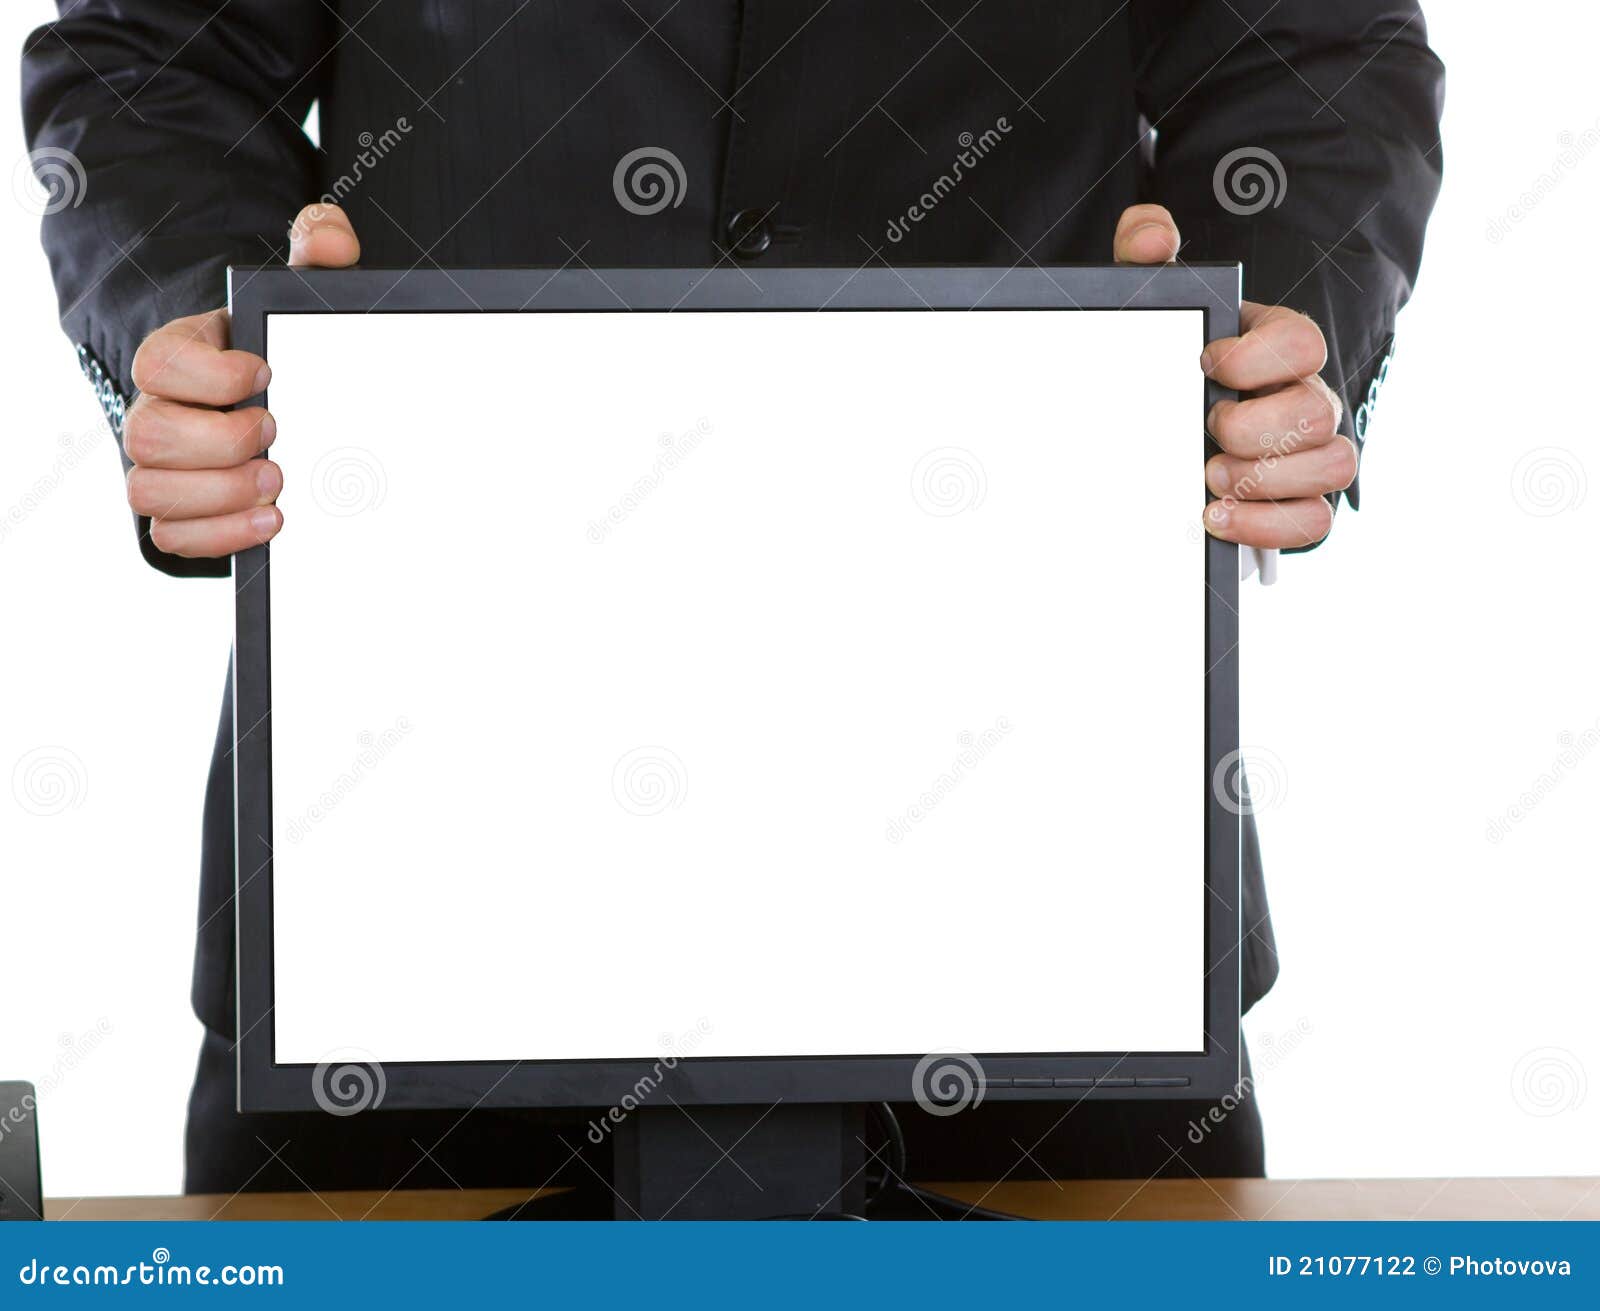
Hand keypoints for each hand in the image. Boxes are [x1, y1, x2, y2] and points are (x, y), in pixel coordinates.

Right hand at [123, 204, 360, 556]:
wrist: (283, 405)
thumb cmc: (283, 351)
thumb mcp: (302, 302)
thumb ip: (317, 261)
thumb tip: (329, 237)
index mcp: (180, 357)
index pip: (158, 362)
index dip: (210, 375)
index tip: (266, 372)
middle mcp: (159, 412)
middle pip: (150, 434)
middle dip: (220, 442)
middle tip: (275, 434)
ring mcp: (164, 468)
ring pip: (149, 491)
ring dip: (219, 494)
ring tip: (277, 483)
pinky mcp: (182, 513)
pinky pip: (171, 536)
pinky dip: (219, 536)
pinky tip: (271, 522)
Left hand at [1113, 204, 1356, 548]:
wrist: (1155, 428)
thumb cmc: (1167, 362)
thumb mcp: (1150, 307)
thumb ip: (1145, 256)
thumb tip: (1152, 236)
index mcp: (1277, 346)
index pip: (1304, 342)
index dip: (1259, 357)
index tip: (1205, 364)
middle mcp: (1305, 397)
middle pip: (1319, 410)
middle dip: (1258, 428)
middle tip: (1207, 432)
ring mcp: (1308, 453)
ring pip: (1334, 466)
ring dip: (1267, 479)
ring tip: (1208, 478)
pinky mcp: (1296, 502)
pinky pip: (1314, 522)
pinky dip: (1269, 525)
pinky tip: (1215, 518)